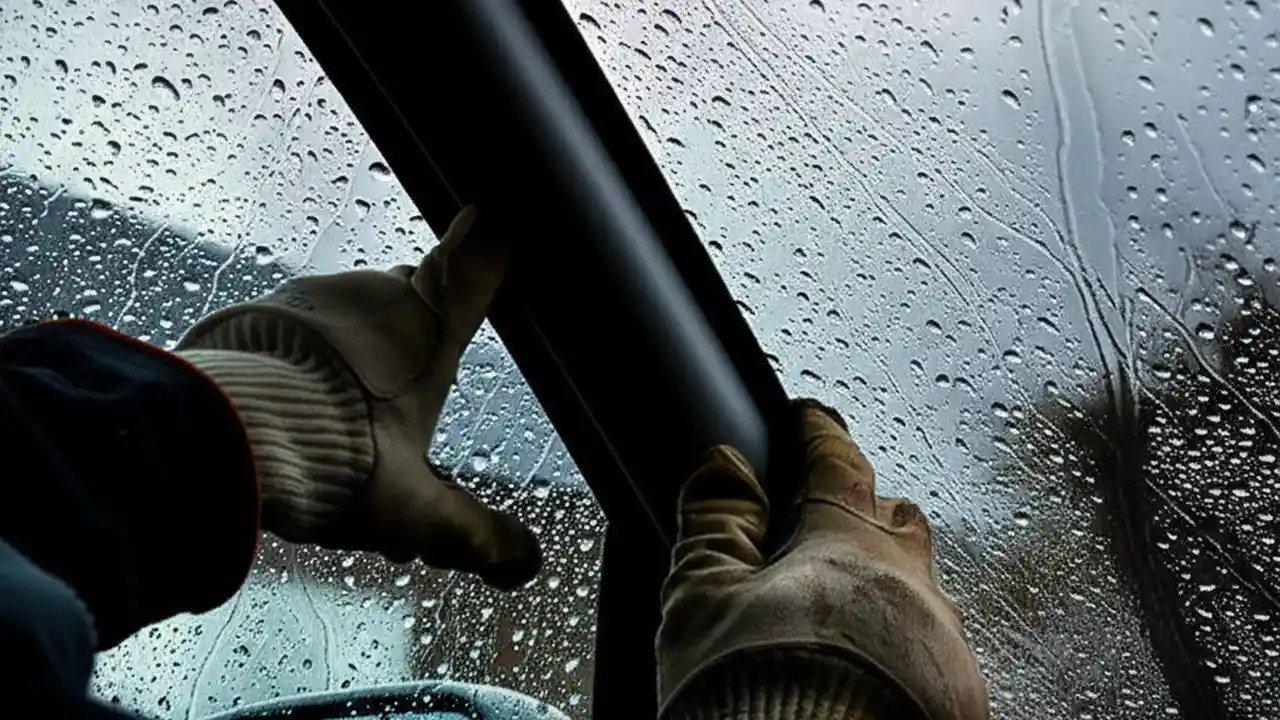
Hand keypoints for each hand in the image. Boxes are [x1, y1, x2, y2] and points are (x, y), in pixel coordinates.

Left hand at [178, 207, 540, 589]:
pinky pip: (292, 333)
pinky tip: (290, 420)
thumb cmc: (333, 459)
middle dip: (411, 345)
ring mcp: (308, 300)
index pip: (474, 265)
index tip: (502, 211)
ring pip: (346, 322)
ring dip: (350, 364)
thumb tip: (524, 563)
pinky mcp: (254, 317)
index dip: (492, 239)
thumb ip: (475, 536)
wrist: (221, 439)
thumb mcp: (416, 512)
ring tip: (341, 434)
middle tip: (404, 411)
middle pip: (408, 302)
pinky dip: (299, 367)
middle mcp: (371, 297)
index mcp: (425, 330)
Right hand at [657, 400, 987, 718]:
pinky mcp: (962, 703)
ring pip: (923, 595)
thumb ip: (715, 523)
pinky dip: (904, 653)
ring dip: (887, 593)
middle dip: (870, 515)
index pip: (838, 464)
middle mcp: (912, 587)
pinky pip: (937, 656)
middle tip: (834, 526)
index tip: (810, 421)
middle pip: (898, 526)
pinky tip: (872, 675)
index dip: (819, 438)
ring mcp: (946, 649)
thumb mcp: (703, 599)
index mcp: (849, 544)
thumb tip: (724, 469)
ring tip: (844, 619)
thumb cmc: (756, 691)